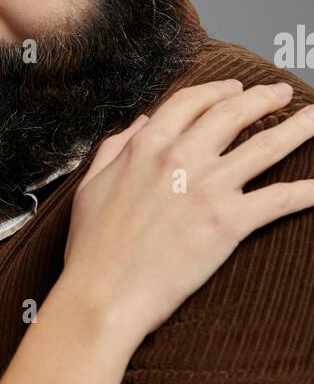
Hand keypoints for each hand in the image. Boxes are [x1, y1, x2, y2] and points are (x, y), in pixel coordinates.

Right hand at [62, 80, 313, 345]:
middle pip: (233, 113)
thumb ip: (116, 148)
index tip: (233, 88)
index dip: (217, 91)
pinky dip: (308, 191)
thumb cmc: (92, 249)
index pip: (191, 102)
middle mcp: (181, 158)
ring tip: (313, 118)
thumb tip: (142, 123)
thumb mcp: (91, 186)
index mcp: (146, 147)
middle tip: (282, 93)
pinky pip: (280, 198)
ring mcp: (209, 188)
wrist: (104, 295)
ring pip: (266, 146)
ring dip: (297, 128)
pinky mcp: (229, 222)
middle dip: (263, 98)